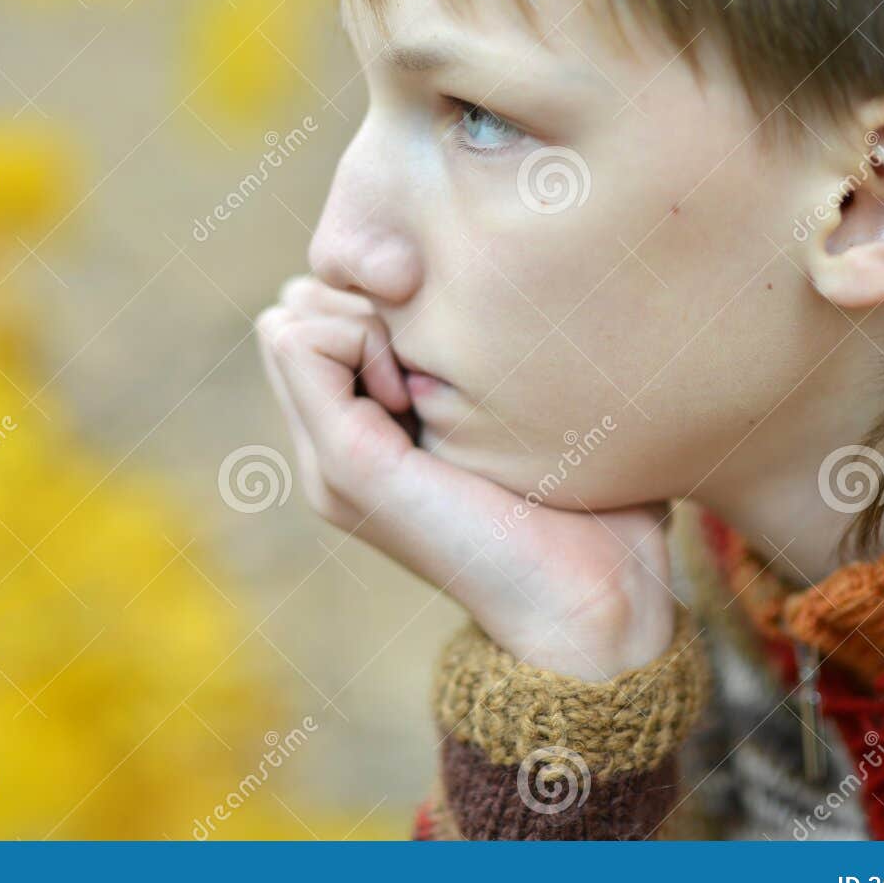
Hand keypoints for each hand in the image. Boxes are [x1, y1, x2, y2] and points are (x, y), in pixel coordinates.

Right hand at [255, 276, 676, 678]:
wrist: (593, 598)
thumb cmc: (588, 502)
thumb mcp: (517, 412)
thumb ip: (474, 360)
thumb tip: (465, 284)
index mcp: (365, 437)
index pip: (319, 311)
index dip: (376, 301)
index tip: (451, 348)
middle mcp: (332, 448)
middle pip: (298, 309)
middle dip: (364, 304)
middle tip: (437, 362)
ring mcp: (328, 460)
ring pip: (290, 319)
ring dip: (361, 319)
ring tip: (429, 378)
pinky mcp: (345, 461)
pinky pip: (301, 342)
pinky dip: (358, 338)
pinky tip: (419, 390)